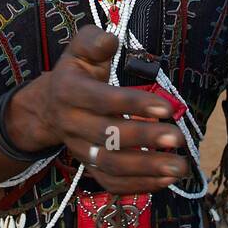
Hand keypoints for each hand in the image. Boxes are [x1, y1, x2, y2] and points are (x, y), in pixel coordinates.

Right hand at [9, 26, 187, 195]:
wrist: (48, 107)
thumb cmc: (76, 72)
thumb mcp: (79, 48)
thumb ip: (94, 41)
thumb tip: (110, 41)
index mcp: (69, 91)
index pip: (102, 100)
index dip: (134, 105)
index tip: (168, 108)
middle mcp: (71, 124)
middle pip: (108, 137)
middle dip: (145, 139)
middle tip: (178, 139)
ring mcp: (79, 149)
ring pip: (110, 165)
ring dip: (146, 169)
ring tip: (179, 166)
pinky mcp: (88, 167)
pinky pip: (110, 182)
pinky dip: (137, 186)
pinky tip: (165, 180)